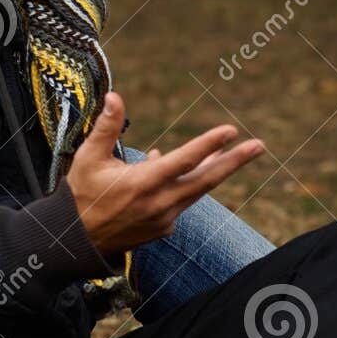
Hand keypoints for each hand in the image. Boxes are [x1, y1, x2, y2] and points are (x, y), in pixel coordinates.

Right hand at [66, 91, 264, 253]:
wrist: (76, 241)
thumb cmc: (81, 194)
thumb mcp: (88, 158)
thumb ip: (105, 128)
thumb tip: (114, 96)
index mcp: (142, 183)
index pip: (184, 160)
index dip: (209, 144)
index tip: (231, 130)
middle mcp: (160, 203)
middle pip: (206, 179)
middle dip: (235, 161)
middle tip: (260, 145)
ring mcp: (165, 218)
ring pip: (198, 189)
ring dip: (216, 169)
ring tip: (234, 153)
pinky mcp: (165, 228)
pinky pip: (182, 201)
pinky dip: (185, 184)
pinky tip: (180, 171)